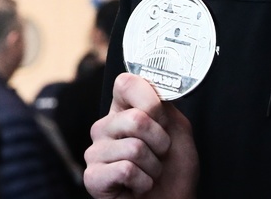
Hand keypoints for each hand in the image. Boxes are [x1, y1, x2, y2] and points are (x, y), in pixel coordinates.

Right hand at [84, 73, 198, 198]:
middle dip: (160, 143)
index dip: (151, 102)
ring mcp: (95, 152)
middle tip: (159, 156)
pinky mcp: (93, 177)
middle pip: (136, 118)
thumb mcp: (177, 129)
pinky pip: (126, 170)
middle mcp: (103, 128)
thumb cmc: (174, 172)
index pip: (125, 83)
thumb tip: (148, 84)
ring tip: (149, 173)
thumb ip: (163, 103)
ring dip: (153, 167)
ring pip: (134, 147)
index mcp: (121, 111)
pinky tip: (139, 186)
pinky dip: (143, 182)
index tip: (162, 122)